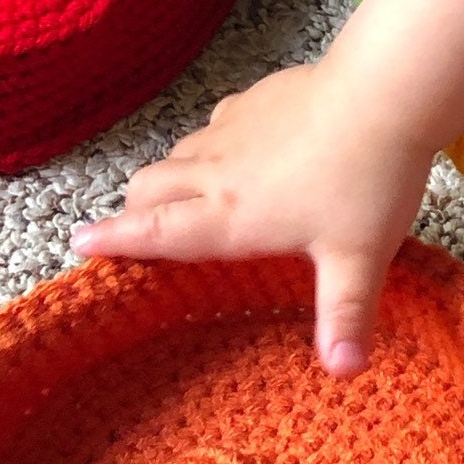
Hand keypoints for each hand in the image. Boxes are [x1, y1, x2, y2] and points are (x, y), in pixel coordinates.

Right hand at [71, 63, 434, 372]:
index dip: (114, 240)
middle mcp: (219, 171)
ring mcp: (235, 127)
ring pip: (179, 153)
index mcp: (231, 216)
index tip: (78, 244)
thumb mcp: (359, 259)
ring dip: (170, 176)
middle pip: (150, 187)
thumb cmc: (367, 181)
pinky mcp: (257, 98)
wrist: (384, 91)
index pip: (156, 232)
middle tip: (133, 229)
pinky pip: (215, 122)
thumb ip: (346, 316)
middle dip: (134, 209)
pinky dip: (208, 143)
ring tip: (180, 195)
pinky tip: (234, 148)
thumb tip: (344, 372)